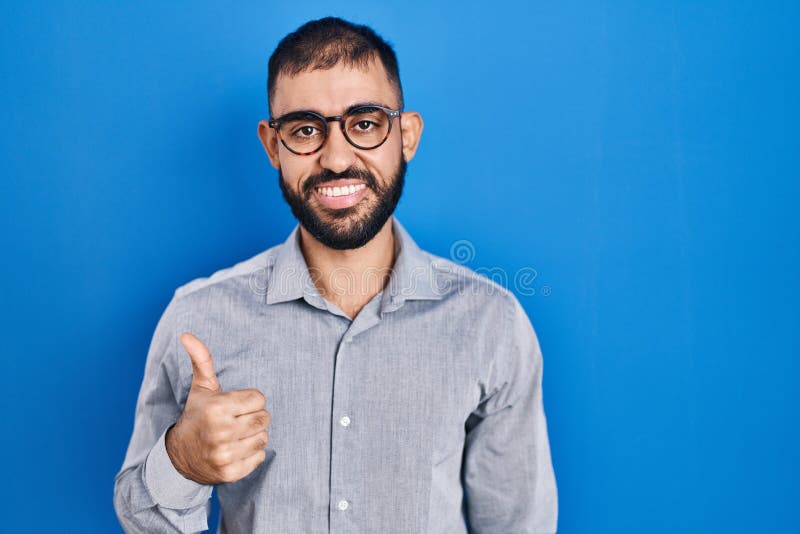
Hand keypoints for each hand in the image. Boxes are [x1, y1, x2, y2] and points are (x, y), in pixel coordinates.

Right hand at [165, 332, 270, 484]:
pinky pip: (260, 457)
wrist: (180, 457)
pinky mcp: (231, 473)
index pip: (259, 399)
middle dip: (253, 417)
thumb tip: (186, 334)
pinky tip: (235, 450)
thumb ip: (201, 359)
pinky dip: (252, 454)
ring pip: (264, 437)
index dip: (249, 401)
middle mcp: (221, 432)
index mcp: (217, 408)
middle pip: (264, 418)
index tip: (234, 405)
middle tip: (235, 420)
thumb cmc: (197, 416)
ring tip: (234, 435)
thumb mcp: (201, 388)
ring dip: (253, 435)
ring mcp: (225, 454)